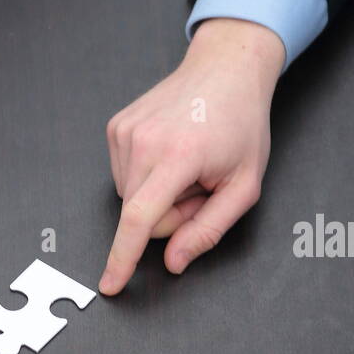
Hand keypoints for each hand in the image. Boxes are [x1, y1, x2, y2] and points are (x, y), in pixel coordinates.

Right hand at [101, 18, 282, 294]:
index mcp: (179, 155)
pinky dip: (147, 175)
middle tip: (200, 186)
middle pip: (140, 216)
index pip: (140, 219)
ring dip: (158, 194)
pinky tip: (169, 151)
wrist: (225, 68)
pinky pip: (125, 177)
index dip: (123, 258)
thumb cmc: (241, 123)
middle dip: (170, 214)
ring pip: (131, 199)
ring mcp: (124, 132)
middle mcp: (144, 141)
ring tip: (186, 164)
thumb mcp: (244, 184)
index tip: (108, 284)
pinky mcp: (115, 128)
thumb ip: (209, 229)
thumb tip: (175, 262)